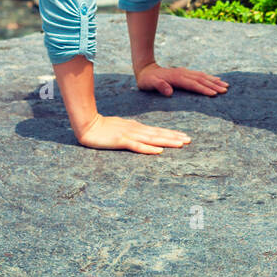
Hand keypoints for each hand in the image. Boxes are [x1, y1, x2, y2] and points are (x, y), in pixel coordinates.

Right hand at [74, 113, 190, 153]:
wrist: (87, 125)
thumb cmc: (103, 127)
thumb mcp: (122, 127)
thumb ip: (133, 131)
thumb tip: (145, 134)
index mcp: (137, 127)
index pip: (157, 131)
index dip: (171, 134)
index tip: (184, 136)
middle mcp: (136, 130)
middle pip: (158, 134)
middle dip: (174, 137)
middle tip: (189, 140)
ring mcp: (129, 135)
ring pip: (152, 139)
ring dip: (167, 141)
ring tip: (180, 144)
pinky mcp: (121, 141)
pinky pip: (137, 146)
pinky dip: (148, 148)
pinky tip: (158, 151)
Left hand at [136, 62, 228, 97]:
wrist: (146, 70)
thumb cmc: (147, 80)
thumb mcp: (150, 84)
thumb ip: (160, 86)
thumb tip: (169, 92)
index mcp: (177, 78)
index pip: (193, 84)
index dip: (204, 89)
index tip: (214, 94)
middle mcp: (183, 74)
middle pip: (201, 79)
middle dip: (214, 85)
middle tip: (225, 90)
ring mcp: (185, 72)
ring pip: (203, 76)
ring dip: (214, 81)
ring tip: (225, 85)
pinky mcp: (185, 73)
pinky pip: (200, 75)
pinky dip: (209, 77)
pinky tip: (216, 79)